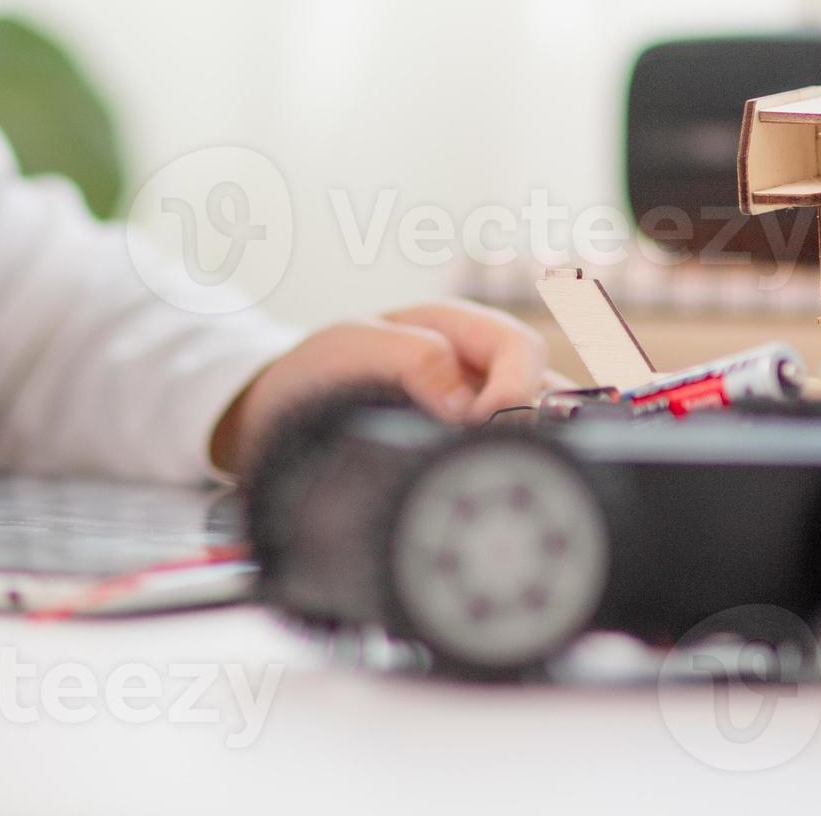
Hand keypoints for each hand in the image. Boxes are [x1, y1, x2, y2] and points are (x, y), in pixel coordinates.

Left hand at [207, 301, 548, 476]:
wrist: (276, 416)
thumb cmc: (314, 371)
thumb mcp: (349, 347)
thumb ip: (409, 356)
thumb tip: (467, 404)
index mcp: (457, 327)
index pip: (520, 348)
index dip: (516, 387)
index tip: (485, 427)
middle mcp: (477, 368)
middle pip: (543, 389)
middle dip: (532, 424)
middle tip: (497, 463)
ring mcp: (476, 412)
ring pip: (537, 427)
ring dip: (526, 451)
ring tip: (496, 482)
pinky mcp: (465, 453)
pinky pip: (507, 459)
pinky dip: (505, 474)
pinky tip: (484, 494)